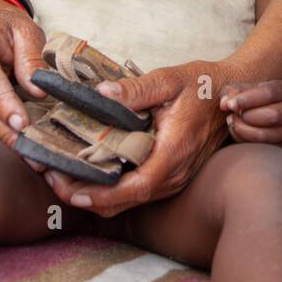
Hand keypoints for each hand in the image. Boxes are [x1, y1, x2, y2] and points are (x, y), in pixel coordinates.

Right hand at [0, 0, 48, 146]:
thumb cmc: (6, 28)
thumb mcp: (26, 31)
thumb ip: (32, 58)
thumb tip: (39, 91)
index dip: (5, 105)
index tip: (23, 125)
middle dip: (5, 132)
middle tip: (31, 150)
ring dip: (0, 136)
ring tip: (27, 149)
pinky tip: (10, 137)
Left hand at [42, 59, 232, 217]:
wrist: (230, 95)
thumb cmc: (202, 86)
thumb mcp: (169, 79)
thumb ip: (136, 89)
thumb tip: (103, 93)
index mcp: (173, 152)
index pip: (136, 187)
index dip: (102, 194)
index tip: (72, 190)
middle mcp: (174, 174)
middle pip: (126, 201)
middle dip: (86, 197)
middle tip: (51, 178)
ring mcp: (173, 178)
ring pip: (129, 200)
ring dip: (94, 194)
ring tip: (61, 174)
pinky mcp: (169, 176)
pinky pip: (136, 191)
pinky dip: (109, 187)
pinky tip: (87, 169)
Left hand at [219, 79, 281, 146]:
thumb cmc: (267, 95)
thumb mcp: (254, 86)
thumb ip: (236, 91)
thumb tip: (224, 104)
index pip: (270, 93)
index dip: (248, 98)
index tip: (230, 104)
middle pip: (272, 115)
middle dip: (247, 116)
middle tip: (232, 113)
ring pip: (268, 135)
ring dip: (244, 130)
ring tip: (232, 122)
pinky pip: (264, 147)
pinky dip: (245, 140)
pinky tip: (237, 131)